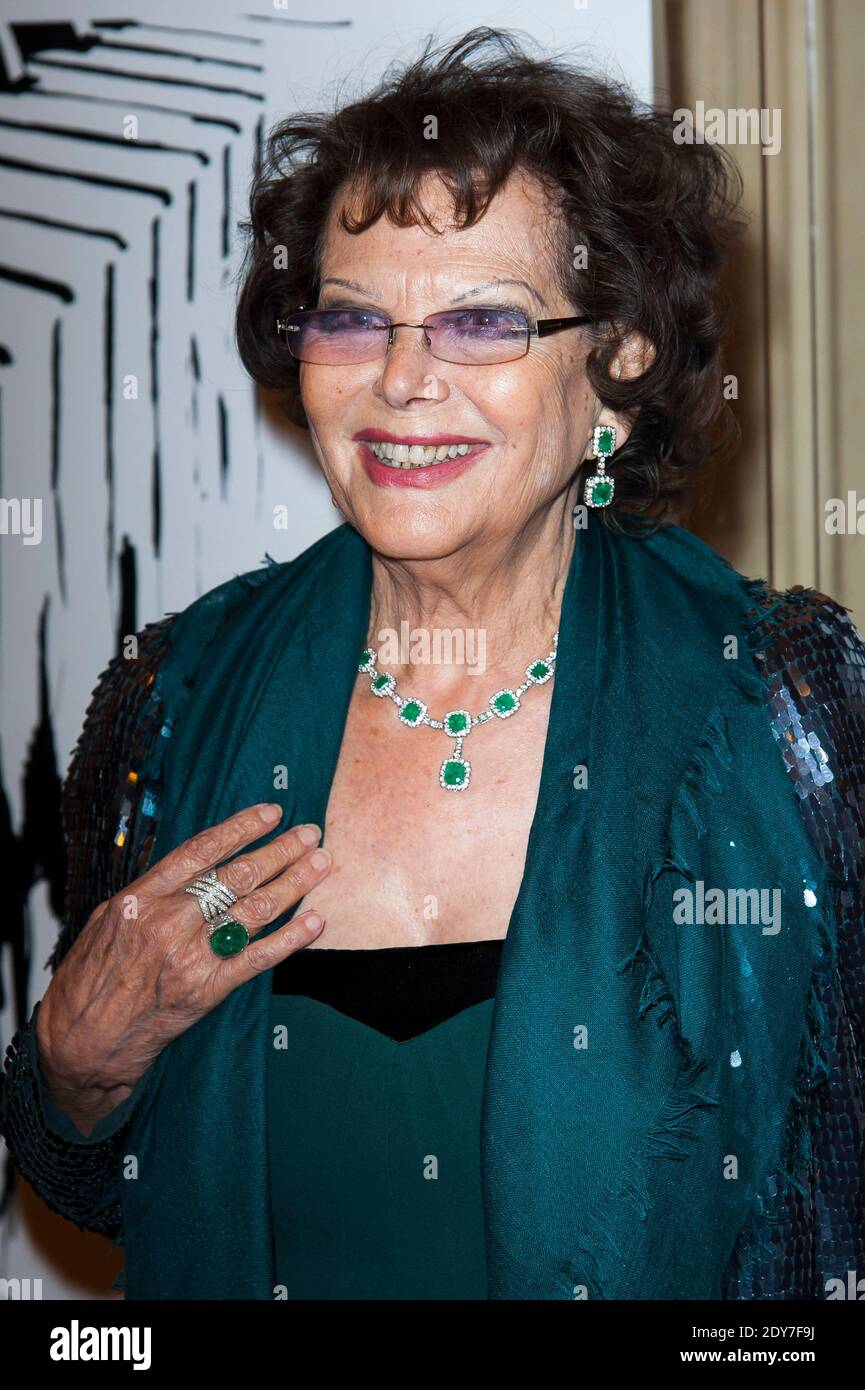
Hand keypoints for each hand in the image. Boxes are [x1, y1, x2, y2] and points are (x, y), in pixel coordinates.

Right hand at [36, 803, 329, 1134]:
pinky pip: (258, 958)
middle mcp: (169, 922)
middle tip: (309, 834)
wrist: (81, 1042)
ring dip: (294, 884)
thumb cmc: (90, 979)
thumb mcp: (109, 919)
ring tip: (320, 863)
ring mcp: (190, 957)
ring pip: (254, 911)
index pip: (202, 851)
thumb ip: (151, 891)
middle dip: (280, 851)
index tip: (271, 813)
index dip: (241, 828)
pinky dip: (291, 938)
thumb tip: (193, 862)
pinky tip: (314, 920)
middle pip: (237, 876)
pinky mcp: (207, 991)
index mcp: (141, 898)